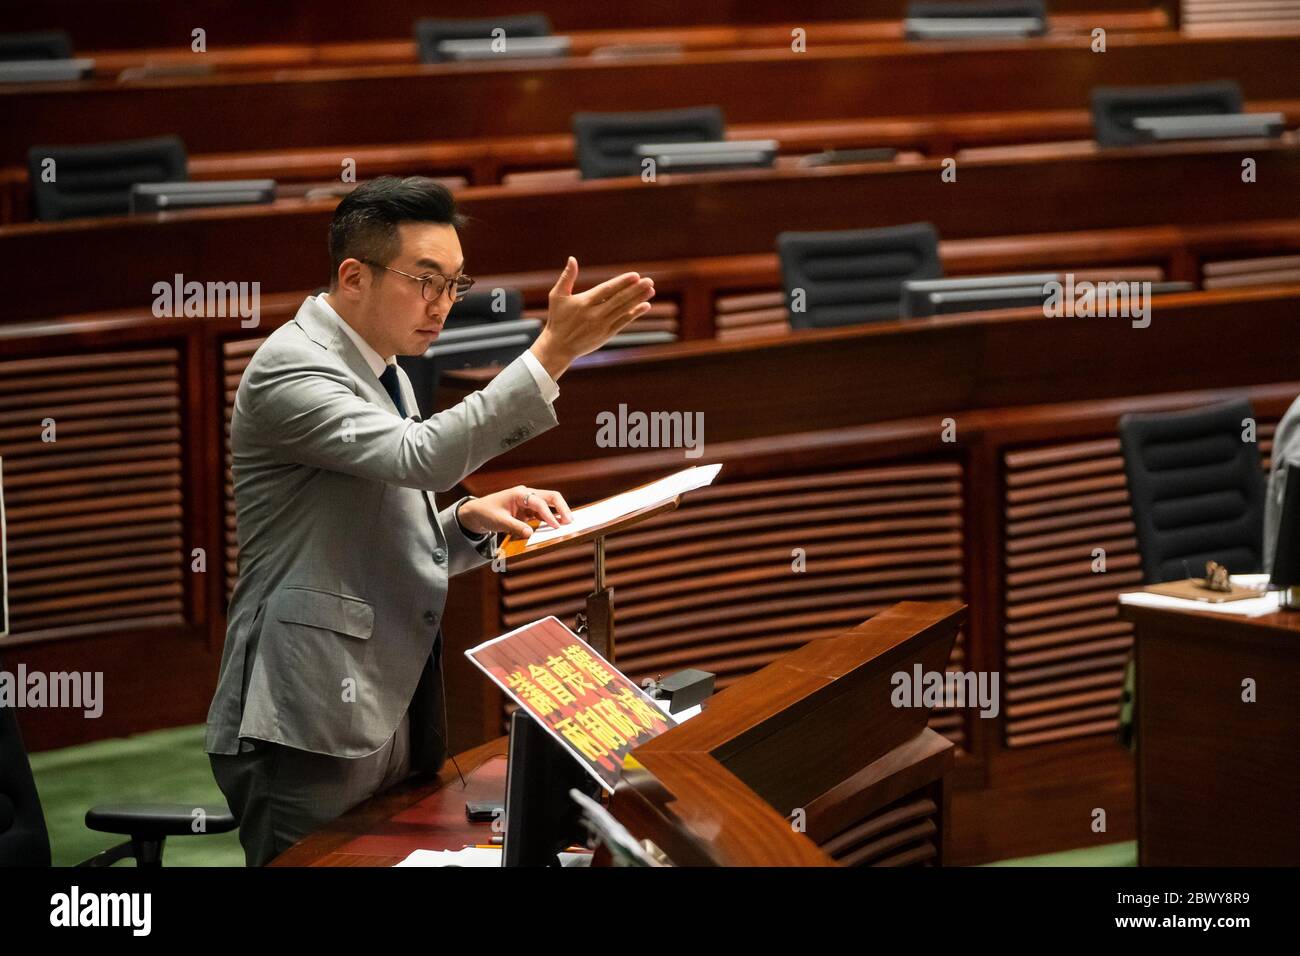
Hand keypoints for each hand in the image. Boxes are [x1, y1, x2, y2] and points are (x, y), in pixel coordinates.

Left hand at [457, 486, 574, 538]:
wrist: (477, 512)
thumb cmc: (487, 513)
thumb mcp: (499, 521)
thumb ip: (515, 527)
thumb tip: (530, 534)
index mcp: (519, 493)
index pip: (538, 502)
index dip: (548, 514)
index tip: (555, 526)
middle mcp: (527, 495)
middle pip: (550, 497)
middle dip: (562, 508)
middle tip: (570, 521)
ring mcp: (529, 502)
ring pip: (550, 504)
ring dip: (558, 513)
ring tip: (567, 525)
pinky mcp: (528, 511)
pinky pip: (543, 513)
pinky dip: (550, 519)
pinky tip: (556, 527)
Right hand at [529, 257, 654, 379]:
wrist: (559, 347)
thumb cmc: (557, 319)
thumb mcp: (557, 296)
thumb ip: (567, 277)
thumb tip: (572, 259)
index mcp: (584, 302)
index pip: (607, 290)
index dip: (622, 282)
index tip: (635, 275)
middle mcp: (595, 314)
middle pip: (619, 299)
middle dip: (635, 289)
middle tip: (649, 281)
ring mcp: (602, 325)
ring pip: (624, 310)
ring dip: (639, 300)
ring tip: (651, 290)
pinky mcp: (606, 334)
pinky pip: (623, 322)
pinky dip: (634, 314)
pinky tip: (645, 306)